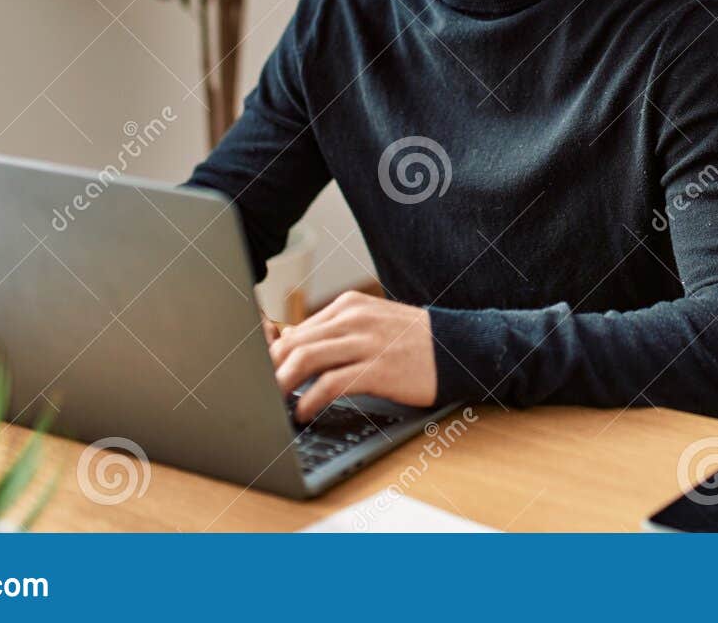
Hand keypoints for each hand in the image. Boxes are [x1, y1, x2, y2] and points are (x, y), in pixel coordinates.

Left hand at [268, 290, 436, 421]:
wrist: (459, 347)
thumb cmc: (413, 342)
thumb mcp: (373, 325)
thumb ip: (337, 333)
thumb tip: (293, 348)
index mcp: (350, 305)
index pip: (296, 330)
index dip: (271, 357)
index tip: (260, 377)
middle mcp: (354, 318)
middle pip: (294, 342)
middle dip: (269, 371)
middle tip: (258, 395)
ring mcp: (367, 342)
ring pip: (306, 358)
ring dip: (282, 384)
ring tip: (274, 403)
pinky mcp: (378, 368)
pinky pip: (331, 382)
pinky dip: (310, 399)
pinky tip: (304, 412)